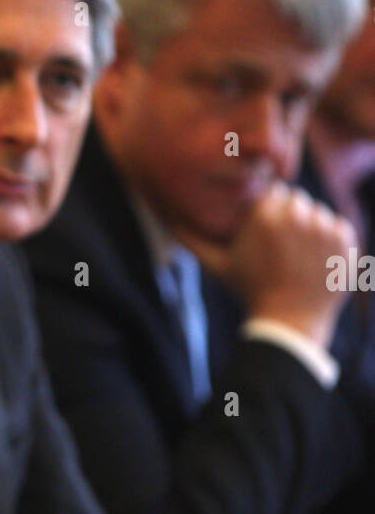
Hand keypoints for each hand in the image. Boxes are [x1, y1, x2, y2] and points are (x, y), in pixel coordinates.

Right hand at [175, 182, 353, 346]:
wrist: (288, 320)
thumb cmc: (249, 291)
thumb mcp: (217, 266)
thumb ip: (193, 240)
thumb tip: (169, 221)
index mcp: (265, 213)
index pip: (273, 193)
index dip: (269, 214)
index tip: (267, 237)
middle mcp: (295, 214)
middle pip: (297, 200)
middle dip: (290, 218)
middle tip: (283, 250)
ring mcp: (323, 226)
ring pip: (318, 214)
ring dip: (311, 230)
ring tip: (299, 259)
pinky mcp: (345, 238)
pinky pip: (339, 227)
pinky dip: (332, 242)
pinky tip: (316, 263)